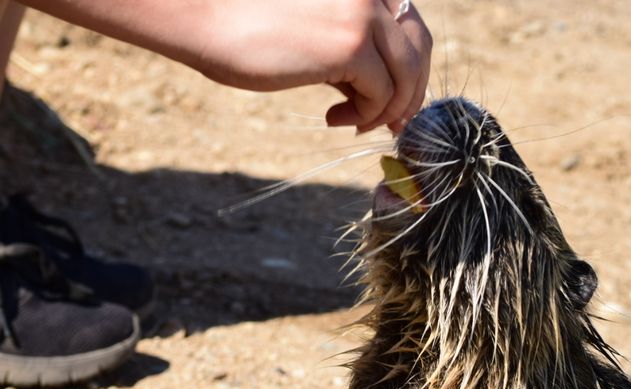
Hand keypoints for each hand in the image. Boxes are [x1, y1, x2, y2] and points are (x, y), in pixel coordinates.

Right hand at [198, 0, 431, 132]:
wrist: (203, 17)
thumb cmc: (248, 27)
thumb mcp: (315, 36)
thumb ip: (353, 54)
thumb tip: (387, 99)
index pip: (410, 27)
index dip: (411, 70)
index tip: (396, 104)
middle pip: (419, 49)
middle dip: (410, 93)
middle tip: (390, 124)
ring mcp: (364, 14)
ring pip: (407, 75)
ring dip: (387, 109)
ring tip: (354, 123)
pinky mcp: (352, 43)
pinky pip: (383, 93)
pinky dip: (366, 114)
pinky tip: (333, 117)